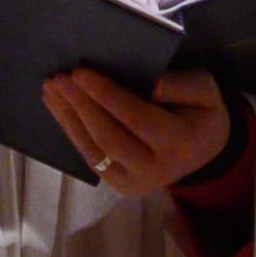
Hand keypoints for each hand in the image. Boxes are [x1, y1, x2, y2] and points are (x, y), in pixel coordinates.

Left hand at [45, 63, 235, 197]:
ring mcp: (136, 182)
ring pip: (94, 150)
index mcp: (180, 143)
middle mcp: (157, 169)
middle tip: (58, 78)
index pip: (136, 118)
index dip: (106, 95)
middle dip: (80, 106)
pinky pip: (91, 157)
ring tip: (50, 90)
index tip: (80, 71)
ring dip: (68, 118)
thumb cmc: (201, 112)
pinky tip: (58, 107)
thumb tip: (145, 83)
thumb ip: (178, 84)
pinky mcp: (120, 185)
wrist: (205, 150)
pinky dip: (71, 131)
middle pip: (109, 137)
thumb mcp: (204, 89)